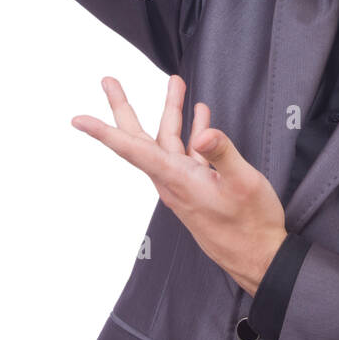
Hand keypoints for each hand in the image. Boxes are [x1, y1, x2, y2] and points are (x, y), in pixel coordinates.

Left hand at [71, 75, 287, 296]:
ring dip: (171, 111)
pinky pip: (188, 153)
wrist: (259, 258)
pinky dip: (192, 131)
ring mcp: (185, 184)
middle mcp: (173, 181)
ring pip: (168, 141)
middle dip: (124, 107)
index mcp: (177, 179)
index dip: (103, 132)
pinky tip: (200, 116)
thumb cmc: (250, 224)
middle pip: (140, 138)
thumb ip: (222, 154)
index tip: (78, 119)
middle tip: (108, 81)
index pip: (131, 149)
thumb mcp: (243, 183)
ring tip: (176, 83)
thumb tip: (204, 132)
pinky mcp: (198, 187)